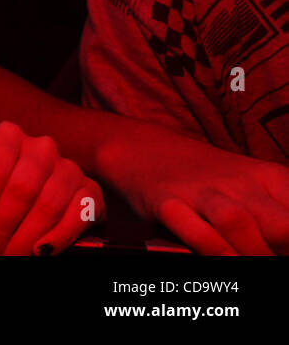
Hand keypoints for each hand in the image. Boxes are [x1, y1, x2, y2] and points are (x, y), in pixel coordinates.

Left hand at [0, 114, 102, 254]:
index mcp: (7, 134)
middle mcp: (42, 146)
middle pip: (22, 190)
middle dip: (0, 227)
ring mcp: (68, 168)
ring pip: (49, 204)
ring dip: (25, 237)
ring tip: (6, 258)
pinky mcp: (90, 193)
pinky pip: (82, 213)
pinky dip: (62, 235)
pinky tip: (41, 251)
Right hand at [110, 133, 288, 254]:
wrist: (142, 148)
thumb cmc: (207, 178)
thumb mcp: (251, 187)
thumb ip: (275, 216)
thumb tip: (286, 248)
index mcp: (269, 178)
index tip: (286, 252)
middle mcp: (239, 183)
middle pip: (282, 225)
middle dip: (286, 249)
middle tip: (277, 260)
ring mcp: (202, 192)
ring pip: (238, 224)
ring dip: (254, 255)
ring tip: (257, 268)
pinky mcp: (167, 203)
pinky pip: (196, 233)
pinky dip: (216, 253)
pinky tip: (224, 262)